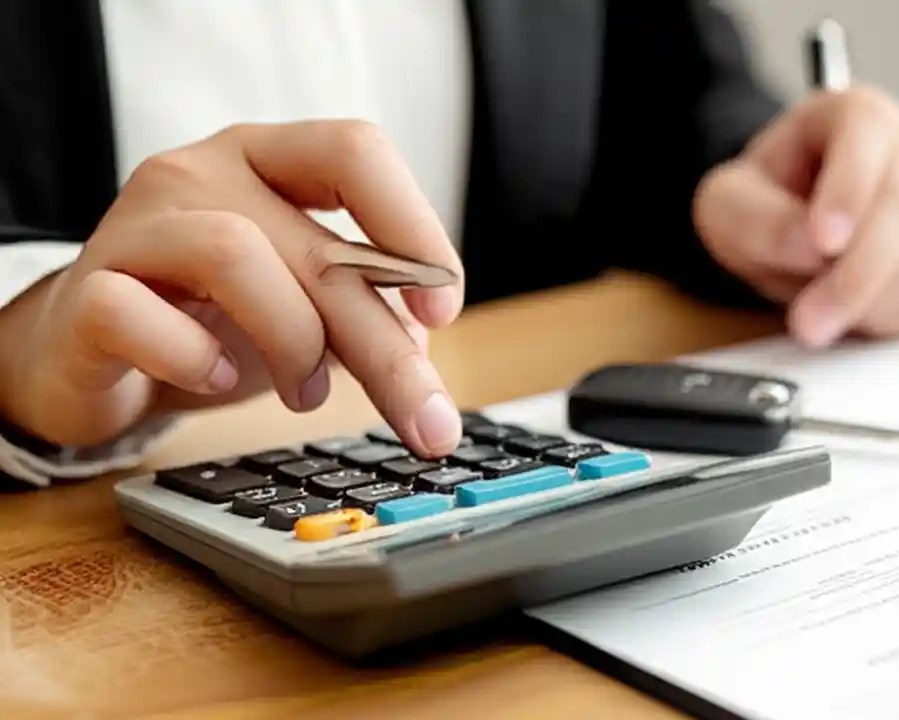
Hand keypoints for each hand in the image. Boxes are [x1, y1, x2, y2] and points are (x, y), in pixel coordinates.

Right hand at [0, 120, 464, 457]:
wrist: (87, 351)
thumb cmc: (210, 320)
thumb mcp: (306, 311)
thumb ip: (366, 315)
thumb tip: (421, 354)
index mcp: (269, 160)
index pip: (355, 152)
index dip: (414, 226)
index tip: (442, 311)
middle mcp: (203, 173)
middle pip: (318, 244)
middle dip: (385, 347)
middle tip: (427, 422)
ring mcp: (137, 225)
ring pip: (233, 255)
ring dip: (292, 343)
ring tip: (306, 395)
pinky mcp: (85, 291)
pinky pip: (137, 313)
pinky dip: (193, 358)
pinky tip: (215, 380)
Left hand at [693, 85, 898, 345]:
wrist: (784, 236)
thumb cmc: (761, 205)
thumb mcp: (728, 207)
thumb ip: (759, 220)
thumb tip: (811, 247)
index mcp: (855, 114)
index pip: (869, 131)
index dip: (850, 188)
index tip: (822, 241)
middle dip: (857, 270)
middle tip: (808, 319)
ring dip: (865, 301)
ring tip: (812, 320)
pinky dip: (884, 318)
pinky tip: (845, 315)